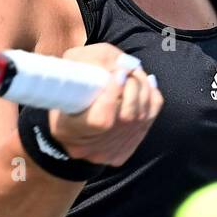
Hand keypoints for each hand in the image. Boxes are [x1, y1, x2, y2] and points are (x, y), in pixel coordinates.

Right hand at [48, 43, 162, 166]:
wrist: (67, 120)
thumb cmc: (66, 90)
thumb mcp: (67, 72)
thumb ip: (89, 64)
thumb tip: (121, 65)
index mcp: (68, 130)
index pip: (100, 120)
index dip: (114, 94)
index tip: (119, 72)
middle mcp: (91, 147)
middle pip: (127, 117)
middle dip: (134, 85)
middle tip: (128, 67)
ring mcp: (110, 152)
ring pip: (142, 117)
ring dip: (143, 88)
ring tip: (135, 72)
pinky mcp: (124, 150)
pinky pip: (149, 119)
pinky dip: (151, 97)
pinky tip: (146, 83)